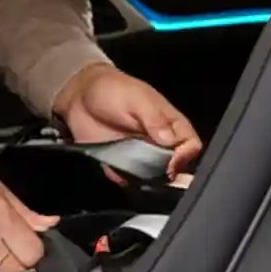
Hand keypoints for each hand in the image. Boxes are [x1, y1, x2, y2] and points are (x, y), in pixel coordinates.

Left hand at [53, 63, 202, 182]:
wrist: (79, 95)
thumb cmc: (112, 89)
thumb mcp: (136, 98)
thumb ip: (154, 119)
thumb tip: (171, 140)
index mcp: (170, 124)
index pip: (191, 145)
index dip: (184, 156)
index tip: (170, 160)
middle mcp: (159, 143)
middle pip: (175, 167)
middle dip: (165, 173)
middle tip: (149, 169)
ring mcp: (141, 155)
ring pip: (154, 178)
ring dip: (146, 180)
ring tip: (133, 172)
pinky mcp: (122, 165)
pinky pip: (130, 181)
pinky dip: (126, 182)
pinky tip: (118, 174)